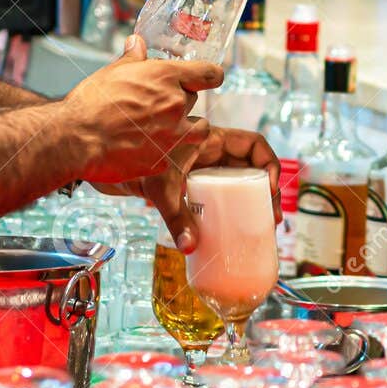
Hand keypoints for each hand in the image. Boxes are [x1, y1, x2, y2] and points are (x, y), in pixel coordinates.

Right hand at [64, 36, 222, 184]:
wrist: (76, 140)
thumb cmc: (91, 103)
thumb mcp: (112, 72)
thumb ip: (132, 58)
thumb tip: (137, 43)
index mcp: (166, 78)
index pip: (209, 74)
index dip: (210, 75)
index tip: (207, 78)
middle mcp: (176, 105)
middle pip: (193, 100)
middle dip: (180, 101)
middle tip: (159, 104)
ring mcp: (173, 136)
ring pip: (199, 130)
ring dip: (188, 128)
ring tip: (168, 128)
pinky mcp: (164, 161)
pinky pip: (175, 155)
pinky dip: (165, 151)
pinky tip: (146, 148)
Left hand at [135, 127, 280, 253]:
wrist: (114, 167)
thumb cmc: (137, 163)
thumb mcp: (161, 187)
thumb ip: (175, 216)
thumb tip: (189, 247)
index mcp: (211, 140)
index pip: (253, 143)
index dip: (268, 162)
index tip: (269, 188)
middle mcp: (213, 154)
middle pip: (253, 167)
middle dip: (267, 190)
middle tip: (272, 217)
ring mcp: (207, 170)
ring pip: (241, 181)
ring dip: (256, 200)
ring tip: (264, 226)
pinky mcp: (198, 186)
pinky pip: (225, 194)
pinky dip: (235, 207)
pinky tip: (238, 228)